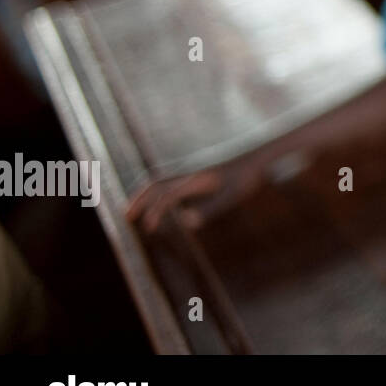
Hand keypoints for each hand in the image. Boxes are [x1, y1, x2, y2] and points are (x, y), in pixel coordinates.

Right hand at [126, 154, 267, 233]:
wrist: (259, 156)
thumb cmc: (247, 177)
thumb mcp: (232, 196)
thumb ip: (210, 209)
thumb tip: (187, 222)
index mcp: (194, 178)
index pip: (165, 196)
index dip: (155, 212)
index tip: (149, 229)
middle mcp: (189, 172)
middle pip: (156, 184)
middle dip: (139, 199)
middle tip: (126, 216)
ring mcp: (194, 170)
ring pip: (162, 180)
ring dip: (146, 194)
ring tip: (136, 209)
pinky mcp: (200, 172)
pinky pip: (172, 181)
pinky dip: (160, 192)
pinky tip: (164, 203)